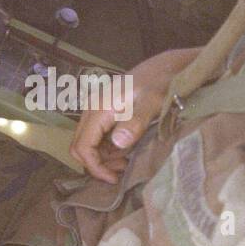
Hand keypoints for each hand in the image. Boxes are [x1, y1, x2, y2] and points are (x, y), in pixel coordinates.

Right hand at [70, 48, 198, 181]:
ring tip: (126, 164)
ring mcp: (96, 110)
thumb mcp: (152, 103)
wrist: (165, 66)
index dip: (95, 167)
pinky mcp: (104, 111)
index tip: (115, 179)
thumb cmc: (160, 83)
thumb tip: (118, 143)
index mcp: (99, 108)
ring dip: (102, 158)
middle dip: (97, 165)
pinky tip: (126, 152)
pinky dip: (107, 149)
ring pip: (87, 143)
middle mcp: (92, 109)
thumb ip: (135, 122)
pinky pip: (96, 136)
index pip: (83, 147)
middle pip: (79, 147)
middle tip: (121, 172)